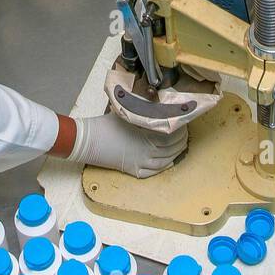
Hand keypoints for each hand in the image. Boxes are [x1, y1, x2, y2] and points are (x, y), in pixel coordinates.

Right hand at [69, 112, 186, 177]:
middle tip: (184, 132)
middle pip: (172, 150)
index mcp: (147, 139)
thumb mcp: (128, 113)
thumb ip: (145, 109)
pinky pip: (155, 172)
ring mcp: (141, 165)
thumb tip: (158, 102)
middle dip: (181, 141)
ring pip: (166, 162)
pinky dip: (165, 166)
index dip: (181, 130)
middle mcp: (147, 154)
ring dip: (175, 153)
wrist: (89, 141)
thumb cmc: (107, 124)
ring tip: (180, 144)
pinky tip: (169, 160)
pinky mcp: (134, 171)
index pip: (173, 137)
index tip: (183, 122)